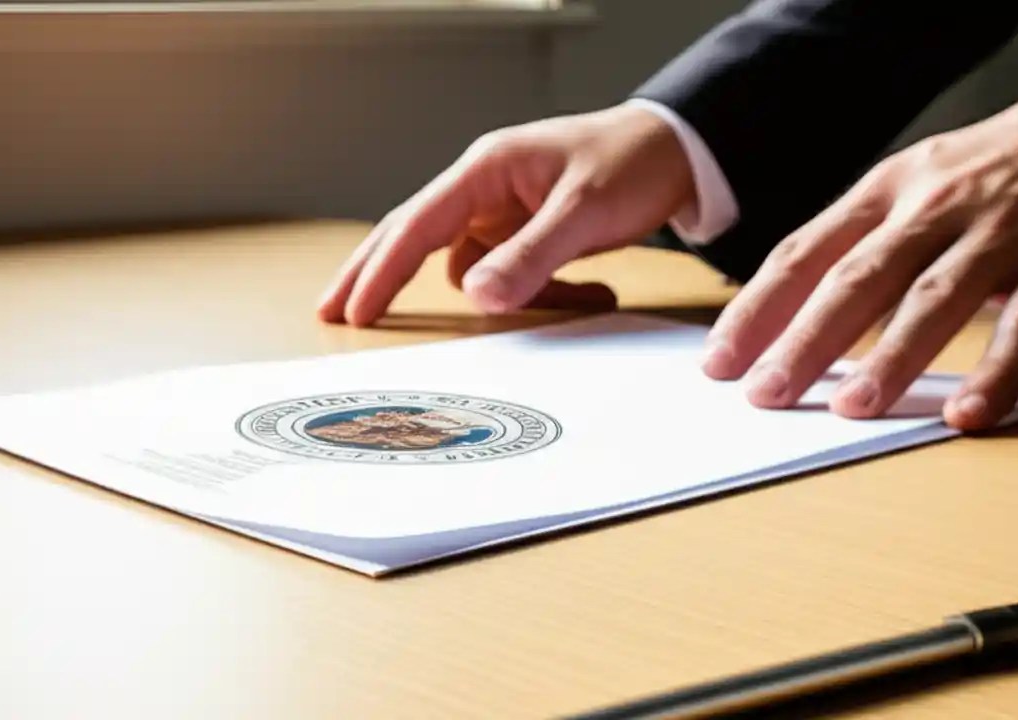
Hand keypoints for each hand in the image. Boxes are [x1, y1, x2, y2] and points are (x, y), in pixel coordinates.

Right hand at [318, 104, 694, 325]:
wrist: (680, 154)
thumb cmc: (631, 162)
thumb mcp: (583, 211)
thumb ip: (532, 255)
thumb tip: (478, 298)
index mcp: (486, 170)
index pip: (417, 223)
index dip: (382, 269)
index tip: (353, 309)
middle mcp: (487, 190)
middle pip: (417, 238)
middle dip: (383, 277)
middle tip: (337, 314)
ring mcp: (507, 213)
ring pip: (479, 269)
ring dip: (516, 297)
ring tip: (584, 291)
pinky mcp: (532, 233)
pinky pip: (519, 276)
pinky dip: (549, 293)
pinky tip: (596, 291)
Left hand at [702, 90, 1017, 430]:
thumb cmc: (993, 173)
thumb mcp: (916, 184)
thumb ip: (860, 242)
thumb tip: (790, 318)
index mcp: (888, 189)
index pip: (806, 252)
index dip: (757, 309)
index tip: (719, 361)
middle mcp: (937, 207)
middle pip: (858, 277)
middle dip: (806, 339)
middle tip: (766, 394)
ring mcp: (1002, 236)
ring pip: (934, 299)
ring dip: (889, 359)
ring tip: (850, 408)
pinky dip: (995, 374)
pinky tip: (966, 414)